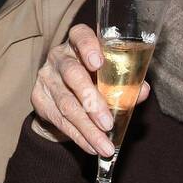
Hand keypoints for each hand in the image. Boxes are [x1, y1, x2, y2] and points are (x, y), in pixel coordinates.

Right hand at [30, 24, 149, 155]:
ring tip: (104, 145)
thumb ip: (125, 83)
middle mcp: (59, 57)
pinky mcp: (38, 99)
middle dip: (91, 101)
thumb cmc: (93, 82)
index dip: (88, 47)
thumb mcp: (109, 79)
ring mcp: (46, 77)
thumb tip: (144, 91)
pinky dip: (78, 136)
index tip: (99, 63)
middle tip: (107, 123)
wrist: (61, 100)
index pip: (80, 35)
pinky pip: (59, 120)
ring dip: (87, 128)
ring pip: (66, 104)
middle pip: (73, 74)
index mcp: (78, 44)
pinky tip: (91, 146)